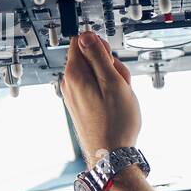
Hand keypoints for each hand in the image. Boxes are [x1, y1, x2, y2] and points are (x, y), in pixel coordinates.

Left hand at [60, 32, 141, 164]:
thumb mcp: (114, 82)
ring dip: (111, 80)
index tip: (112, 60)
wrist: (111, 155)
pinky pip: (95, 89)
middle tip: (121, 82)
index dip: (101, 46)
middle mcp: (70, 84)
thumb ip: (99, 56)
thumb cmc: (116, 122)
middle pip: (89, 58)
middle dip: (109, 64)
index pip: (81, 40)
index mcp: (75, 74)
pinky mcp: (81, 106)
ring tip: (120, 97)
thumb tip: (85, 35)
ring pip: (95, 74)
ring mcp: (74, 96)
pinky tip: (116, 105)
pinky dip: (107, 92)